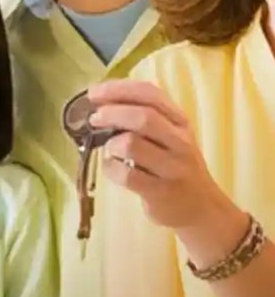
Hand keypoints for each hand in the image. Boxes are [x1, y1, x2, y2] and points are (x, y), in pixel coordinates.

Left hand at [88, 79, 229, 230]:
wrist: (202, 207)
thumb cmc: (174, 164)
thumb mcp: (168, 135)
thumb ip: (143, 115)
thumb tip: (100, 99)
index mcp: (179, 121)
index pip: (150, 94)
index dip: (118, 89)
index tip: (94, 92)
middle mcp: (180, 142)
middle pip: (142, 118)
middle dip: (111, 113)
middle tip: (94, 119)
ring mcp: (172, 168)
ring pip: (131, 145)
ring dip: (111, 145)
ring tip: (110, 150)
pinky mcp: (161, 192)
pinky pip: (125, 174)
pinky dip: (110, 168)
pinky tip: (113, 167)